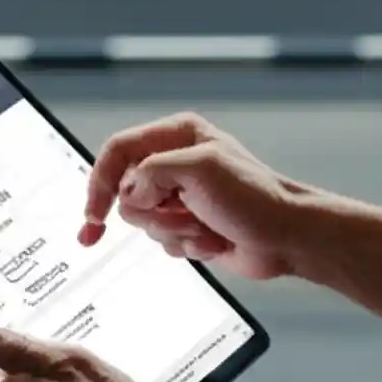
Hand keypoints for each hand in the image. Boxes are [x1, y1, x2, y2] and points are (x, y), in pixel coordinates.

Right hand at [80, 112, 302, 280]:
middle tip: (185, 214)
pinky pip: (162, 241)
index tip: (94, 217)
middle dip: (155, 214)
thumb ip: (151, 172)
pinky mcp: (187, 224)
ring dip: (175, 232)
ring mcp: (180, 195)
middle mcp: (174, 162)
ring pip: (144, 222)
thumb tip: (129, 195)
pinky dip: (186, 246)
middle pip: (127, 193)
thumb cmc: (254, 197)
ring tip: (207, 226)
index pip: (118, 150)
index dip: (101, 182)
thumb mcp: (199, 170)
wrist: (286, 237)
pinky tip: (213, 239)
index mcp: (177, 135)